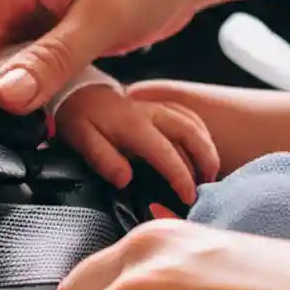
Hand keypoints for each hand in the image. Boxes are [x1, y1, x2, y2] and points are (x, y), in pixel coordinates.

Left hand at [55, 85, 219, 204]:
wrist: (77, 92)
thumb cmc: (80, 119)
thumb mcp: (82, 140)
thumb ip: (104, 160)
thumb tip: (125, 180)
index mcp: (134, 126)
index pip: (166, 153)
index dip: (181, 177)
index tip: (188, 197)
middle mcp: (152, 113)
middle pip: (190, 132)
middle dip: (205, 159)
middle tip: (210, 183)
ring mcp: (158, 106)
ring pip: (193, 122)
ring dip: (206, 146)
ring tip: (211, 171)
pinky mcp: (160, 104)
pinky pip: (188, 114)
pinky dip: (200, 132)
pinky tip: (202, 147)